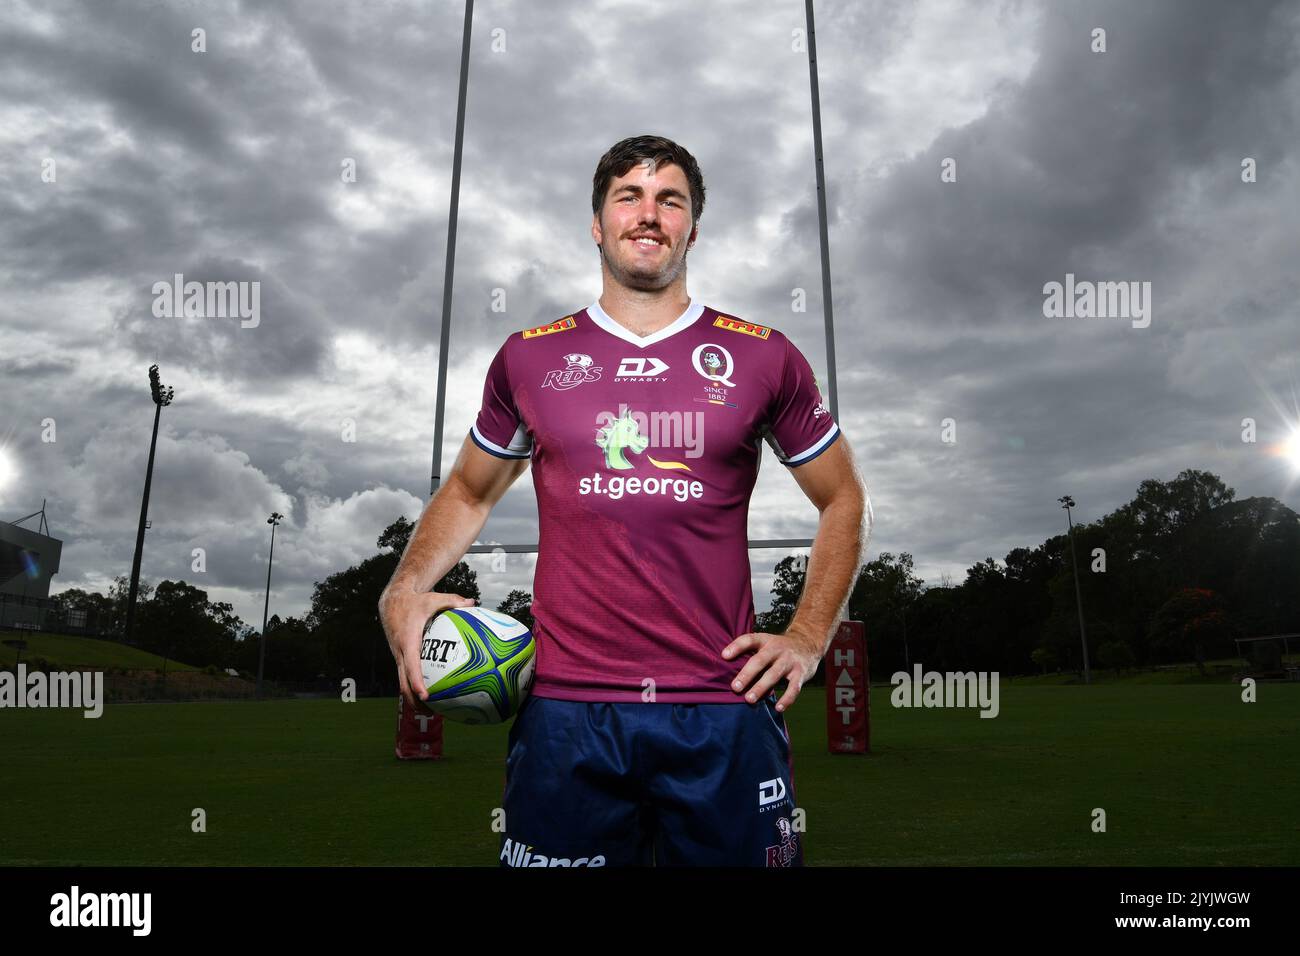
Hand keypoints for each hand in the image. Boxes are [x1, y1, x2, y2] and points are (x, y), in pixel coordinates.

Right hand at [379, 587, 476, 713]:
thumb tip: (473, 602)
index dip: (417, 682)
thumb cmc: (415, 601)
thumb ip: (453, 601)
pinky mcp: (400, 660)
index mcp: (407, 641)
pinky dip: (416, 689)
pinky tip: (433, 697)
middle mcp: (400, 653)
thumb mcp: (433, 598)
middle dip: (415, 701)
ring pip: (403, 685)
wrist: (391, 603)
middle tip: (431, 713)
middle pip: (403, 684)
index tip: (425, 695)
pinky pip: (407, 678)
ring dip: (414, 700)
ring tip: (433, 713)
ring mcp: (399, 658)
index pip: (411, 665)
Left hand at [721, 624, 824, 711]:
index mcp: (765, 640)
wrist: (808, 643)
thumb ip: (750, 654)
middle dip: (747, 674)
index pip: (749, 640)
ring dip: (761, 687)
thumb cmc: (778, 648)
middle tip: (734, 687)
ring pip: (774, 674)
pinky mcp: (801, 673)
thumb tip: (726, 671)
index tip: (724, 656)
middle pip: (760, 660)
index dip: (736, 646)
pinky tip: (778, 708)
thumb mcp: (765, 643)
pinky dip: (787, 699)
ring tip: (749, 699)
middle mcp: (777, 648)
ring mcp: (789, 661)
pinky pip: (793, 688)